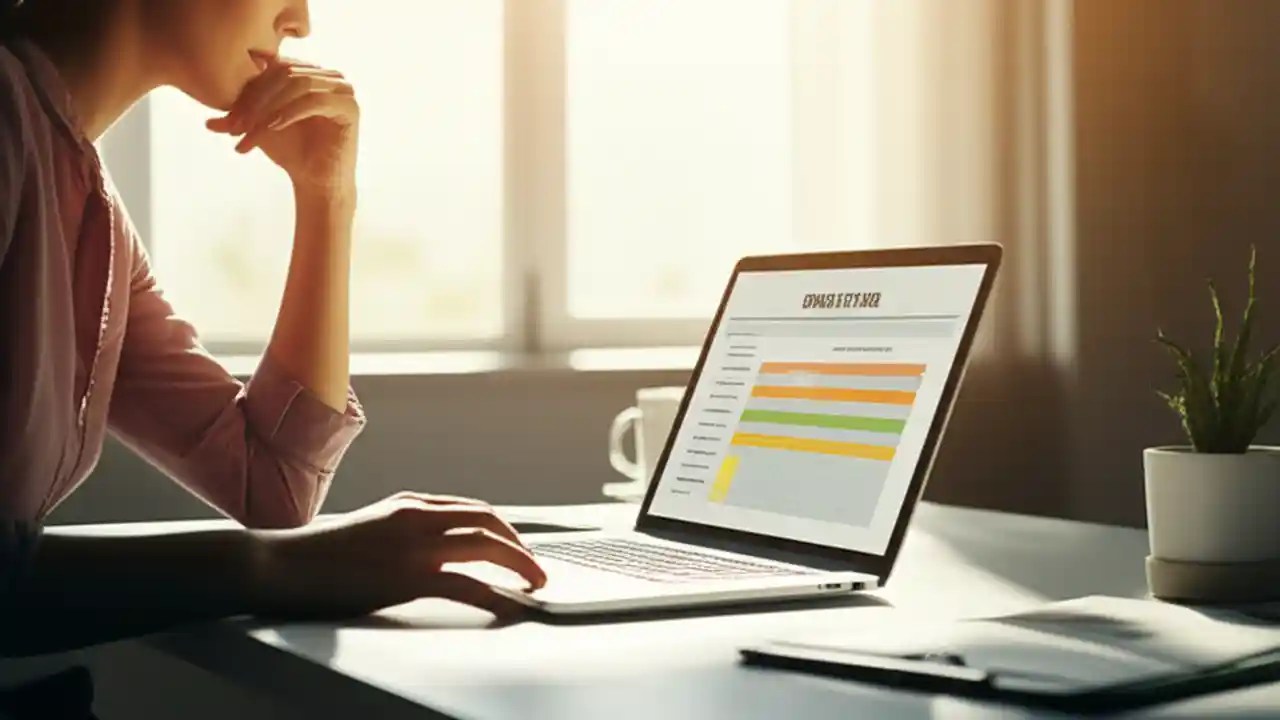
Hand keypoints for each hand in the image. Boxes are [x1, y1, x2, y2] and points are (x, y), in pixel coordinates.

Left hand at [206, 57, 358, 193]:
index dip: (248, 88)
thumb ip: (238, 118)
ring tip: (248, 131)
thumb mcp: (258, 128)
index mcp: (308, 72)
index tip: (228, 118)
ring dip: (268, 107)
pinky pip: (314, 100)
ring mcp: (342, 89)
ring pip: (296, 85)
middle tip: (234, 125)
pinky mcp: (350, 106)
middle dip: (255, 100)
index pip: (273, 67)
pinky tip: (273, 128)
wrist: (316, 183)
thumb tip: (207, 122)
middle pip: (284, 74)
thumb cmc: (291, 154)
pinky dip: (289, 112)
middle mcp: (328, 76)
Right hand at [252, 493, 546, 618]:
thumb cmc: (314, 555)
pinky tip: (507, 605)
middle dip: (518, 543)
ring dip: (518, 564)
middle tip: (535, 567)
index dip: (501, 529)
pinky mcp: (406, 576)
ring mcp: (413, 544)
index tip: (516, 547)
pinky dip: (494, 595)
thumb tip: (424, 553)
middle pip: (487, 520)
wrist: (277, 564)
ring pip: (486, 545)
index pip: (471, 509)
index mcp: (408, 504)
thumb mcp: (366, 529)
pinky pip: (465, 584)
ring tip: (535, 583)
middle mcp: (417, 516)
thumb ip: (399, 533)